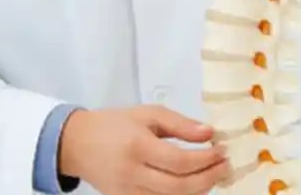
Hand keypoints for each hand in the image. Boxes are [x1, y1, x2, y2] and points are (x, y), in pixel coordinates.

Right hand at [58, 105, 230, 194]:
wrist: (76, 143)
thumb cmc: (114, 123)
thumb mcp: (148, 114)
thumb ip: (180, 124)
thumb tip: (210, 133)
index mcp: (138, 146)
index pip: (180, 161)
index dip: (206, 158)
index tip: (222, 149)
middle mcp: (132, 174)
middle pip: (178, 187)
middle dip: (208, 178)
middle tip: (224, 165)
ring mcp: (127, 192)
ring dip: (198, 191)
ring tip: (212, 175)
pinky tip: (193, 186)